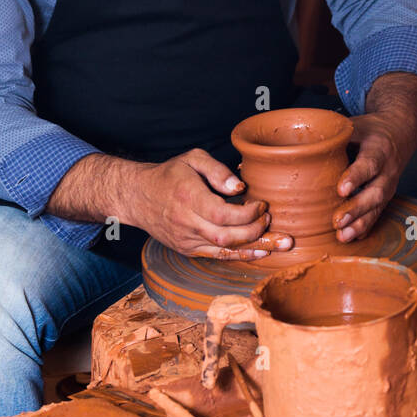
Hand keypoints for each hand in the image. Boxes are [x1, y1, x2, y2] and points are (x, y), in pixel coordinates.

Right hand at [128, 147, 290, 260]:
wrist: (138, 196)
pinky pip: (216, 256)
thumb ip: (217, 170)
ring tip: (278, 244)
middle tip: (271, 221)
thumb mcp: (192, 159)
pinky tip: (259, 252)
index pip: (223, 214)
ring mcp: (187, 239)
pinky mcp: (188, 249)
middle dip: (256, 232)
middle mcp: (187, 222)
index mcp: (189, 197)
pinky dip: (239, 256)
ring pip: (224, 250)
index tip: (262, 205)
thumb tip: (240, 188)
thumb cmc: (169, 174)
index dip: (248, 213)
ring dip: (254, 247)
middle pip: (227, 236)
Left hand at [332, 72, 416, 242]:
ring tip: (342, 236)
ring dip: (360, 223)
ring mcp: (389, 186)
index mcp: (379, 148)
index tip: (341, 190)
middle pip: (375, 192)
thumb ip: (334, 136)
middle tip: (337, 220)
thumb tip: (300, 147)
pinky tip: (352, 238)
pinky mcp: (386, 197)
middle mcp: (388, 170)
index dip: (356, 177)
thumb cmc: (369, 130)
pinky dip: (365, 227)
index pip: (369, 163)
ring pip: (377, 207)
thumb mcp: (355, 125)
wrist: (399, 134)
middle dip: (356, 208)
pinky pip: (377, 214)